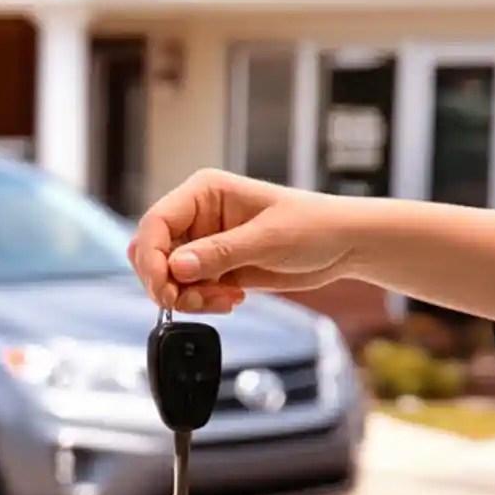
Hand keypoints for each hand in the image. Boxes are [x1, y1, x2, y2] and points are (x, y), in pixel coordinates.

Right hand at [129, 169, 356, 312]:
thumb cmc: (313, 226)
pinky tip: (231, 299)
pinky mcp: (214, 267)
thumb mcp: (267, 238)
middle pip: (153, 252)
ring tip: (221, 301)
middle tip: (191, 301)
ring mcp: (204, 243)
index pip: (156, 223)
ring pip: (167, 276)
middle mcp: (197, 216)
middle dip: (166, 282)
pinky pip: (188, 290)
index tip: (165, 286)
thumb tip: (176, 267)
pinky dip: (201, 302)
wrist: (343, 246)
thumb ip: (219, 252)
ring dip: (186, 296)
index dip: (152, 257)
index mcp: (204, 192)